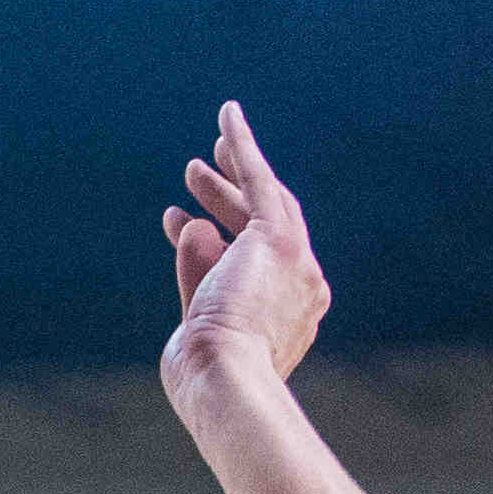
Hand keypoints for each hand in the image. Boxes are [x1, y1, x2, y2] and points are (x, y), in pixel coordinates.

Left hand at [161, 100, 330, 385]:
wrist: (225, 379)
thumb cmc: (205, 374)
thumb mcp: (198, 322)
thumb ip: (198, 275)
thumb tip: (191, 223)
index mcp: (289, 318)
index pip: (255, 268)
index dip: (222, 240)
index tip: (189, 226)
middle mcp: (303, 288)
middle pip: (265, 229)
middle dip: (232, 200)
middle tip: (200, 174)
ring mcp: (297, 262)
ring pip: (260, 205)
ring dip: (225, 180)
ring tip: (192, 164)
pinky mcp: (278, 239)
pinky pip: (259, 178)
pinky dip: (242, 145)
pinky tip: (227, 114)